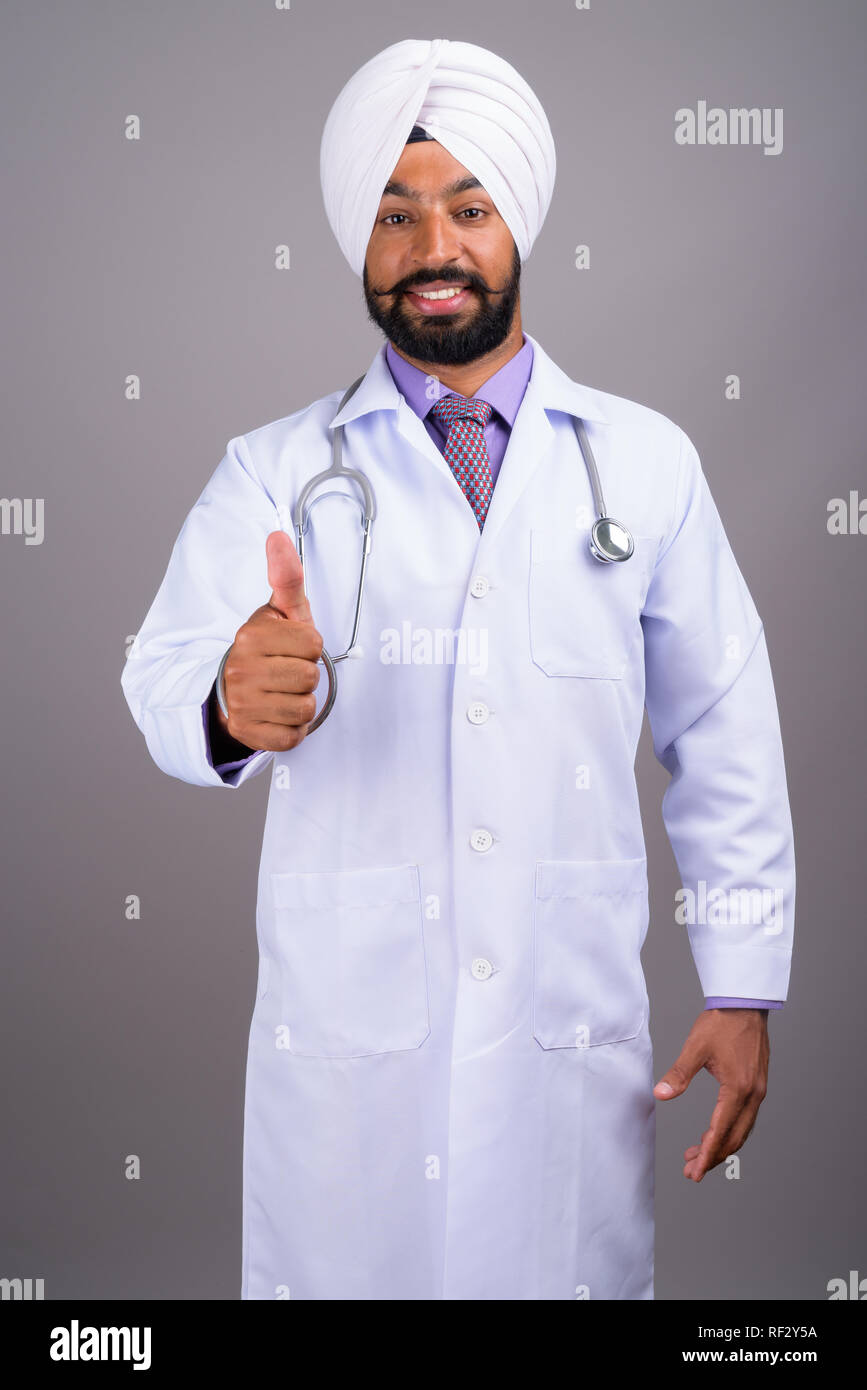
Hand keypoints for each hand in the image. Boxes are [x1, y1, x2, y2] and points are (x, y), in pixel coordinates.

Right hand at [216, 531, 323, 751]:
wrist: (230, 691)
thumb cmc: (268, 648)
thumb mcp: (280, 612)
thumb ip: (286, 577)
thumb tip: (278, 535)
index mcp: (251, 634)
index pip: (314, 645)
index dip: (311, 648)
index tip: (293, 648)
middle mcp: (241, 669)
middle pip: (310, 678)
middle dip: (306, 676)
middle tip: (286, 672)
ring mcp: (241, 703)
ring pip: (304, 709)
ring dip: (301, 704)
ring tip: (283, 693)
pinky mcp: (247, 734)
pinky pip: (292, 737)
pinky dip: (292, 730)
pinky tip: (278, 715)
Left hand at [653, 1008, 769, 1180]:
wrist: (745, 1005)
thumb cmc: (721, 1023)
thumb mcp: (695, 1048)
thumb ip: (679, 1073)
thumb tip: (660, 1094)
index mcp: (738, 1088)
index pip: (720, 1131)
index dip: (706, 1154)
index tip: (693, 1172)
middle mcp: (753, 1094)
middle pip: (734, 1137)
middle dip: (712, 1156)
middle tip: (690, 1170)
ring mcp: (758, 1091)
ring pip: (741, 1130)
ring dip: (721, 1145)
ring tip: (697, 1155)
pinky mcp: (757, 1085)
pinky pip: (745, 1118)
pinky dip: (730, 1131)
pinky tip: (714, 1132)